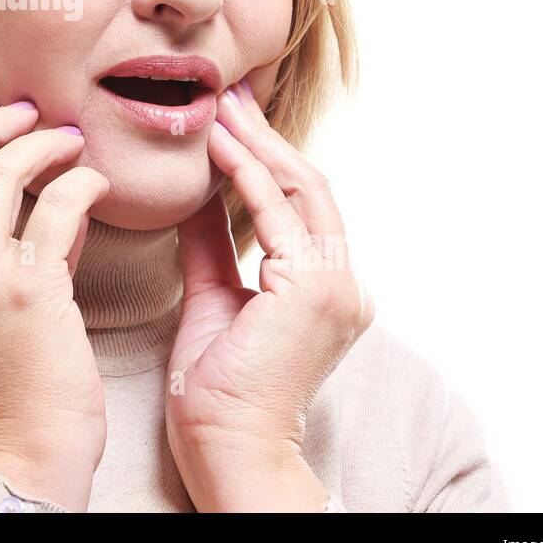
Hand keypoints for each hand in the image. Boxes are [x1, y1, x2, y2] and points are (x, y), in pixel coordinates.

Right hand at [0, 101, 110, 512]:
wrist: (18, 460)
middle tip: (27, 113)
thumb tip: (36, 202)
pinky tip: (98, 183)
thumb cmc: (0, 398)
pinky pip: (56, 206)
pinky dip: (81, 183)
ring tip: (71, 140)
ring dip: (42, 145)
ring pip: (0, 173)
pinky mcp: (27, 290)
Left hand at [165, 77, 374, 511]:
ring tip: (221, 106)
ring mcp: (335, 287)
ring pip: (299, 192)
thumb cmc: (218, 391)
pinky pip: (277, 217)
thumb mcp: (214, 298)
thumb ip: (212, 244)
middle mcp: (344, 283)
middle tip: (230, 93)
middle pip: (306, 187)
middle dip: (265, 136)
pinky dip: (246, 176)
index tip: (230, 118)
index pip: (297, 204)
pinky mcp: (313, 291)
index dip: (264, 156)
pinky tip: (218, 146)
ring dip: (257, 144)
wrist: (227, 450)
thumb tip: (198, 192)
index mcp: (325, 288)